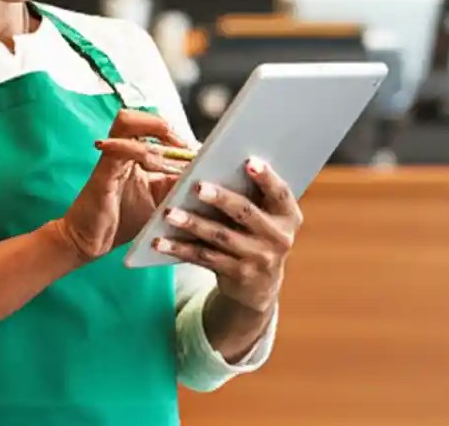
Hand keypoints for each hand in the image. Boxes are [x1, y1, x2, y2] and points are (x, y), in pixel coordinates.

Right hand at [54, 110, 191, 261]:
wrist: (90, 241)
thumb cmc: (124, 219)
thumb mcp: (160, 199)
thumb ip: (178, 182)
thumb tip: (207, 171)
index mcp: (133, 153)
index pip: (155, 127)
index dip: (178, 134)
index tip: (199, 151)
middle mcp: (121, 149)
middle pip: (140, 115)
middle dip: (169, 128)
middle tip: (188, 149)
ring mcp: (111, 157)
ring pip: (127, 121)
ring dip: (156, 131)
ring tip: (176, 150)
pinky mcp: (104, 171)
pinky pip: (122, 149)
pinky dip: (146, 153)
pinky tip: (162, 168)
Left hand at [155, 157, 302, 312]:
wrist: (260, 287)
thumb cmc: (257, 235)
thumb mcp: (266, 218)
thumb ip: (252, 195)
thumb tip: (214, 162)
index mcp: (288, 216)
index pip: (280, 193)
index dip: (267, 178)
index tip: (249, 162)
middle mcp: (278, 238)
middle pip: (246, 213)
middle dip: (221, 199)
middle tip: (198, 186)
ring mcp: (258, 259)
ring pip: (221, 236)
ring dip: (193, 224)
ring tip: (169, 213)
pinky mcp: (237, 275)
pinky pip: (204, 258)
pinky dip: (180, 248)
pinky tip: (160, 241)